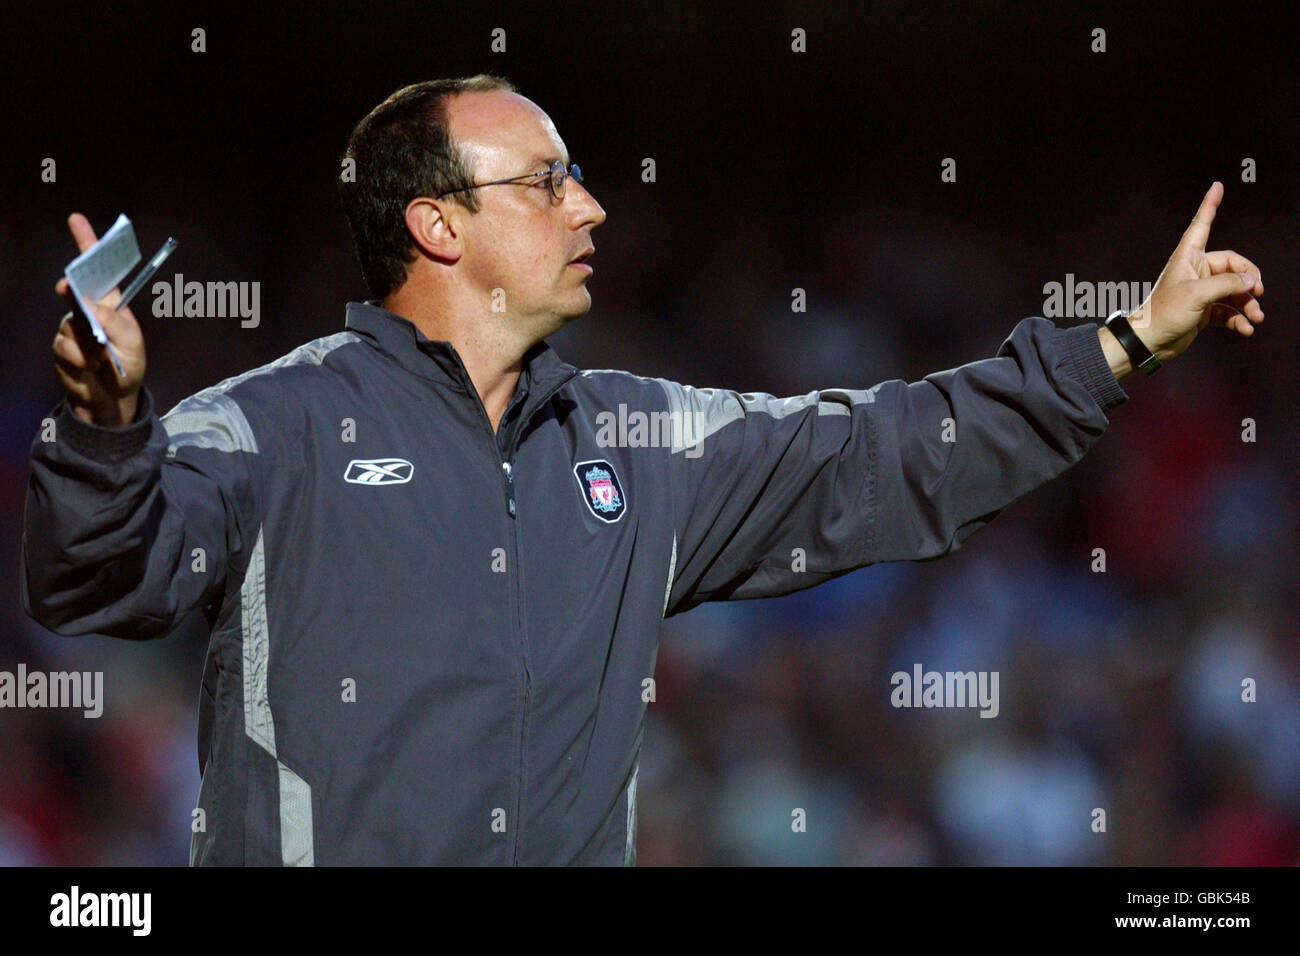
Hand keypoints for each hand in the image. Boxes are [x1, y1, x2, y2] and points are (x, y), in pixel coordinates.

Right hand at [53, 213, 146, 426]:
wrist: (111, 399)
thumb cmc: (128, 367)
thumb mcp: (131, 345)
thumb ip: (113, 323)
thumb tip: (89, 304)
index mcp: (112, 305)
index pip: (100, 272)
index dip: (89, 245)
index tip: (77, 220)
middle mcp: (90, 311)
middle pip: (74, 288)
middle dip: (70, 289)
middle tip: (67, 289)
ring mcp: (73, 328)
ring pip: (69, 323)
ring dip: (84, 342)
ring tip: (99, 359)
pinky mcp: (61, 346)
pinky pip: (64, 345)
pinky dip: (77, 358)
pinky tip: (87, 367)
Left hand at [1128, 181, 1264, 363]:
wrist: (1149, 342)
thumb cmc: (1164, 314)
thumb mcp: (1196, 295)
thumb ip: (1227, 284)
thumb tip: (1251, 282)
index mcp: (1188, 258)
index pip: (1202, 225)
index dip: (1209, 205)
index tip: (1217, 186)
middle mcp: (1196, 271)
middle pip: (1233, 267)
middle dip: (1249, 281)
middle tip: (1258, 293)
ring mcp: (1201, 291)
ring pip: (1234, 291)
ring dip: (1248, 304)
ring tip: (1256, 317)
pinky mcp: (1204, 310)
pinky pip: (1229, 310)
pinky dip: (1239, 319)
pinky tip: (1246, 329)